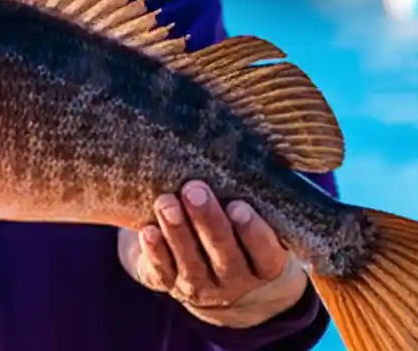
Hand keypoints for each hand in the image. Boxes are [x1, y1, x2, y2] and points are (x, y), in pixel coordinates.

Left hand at [118, 180, 310, 327]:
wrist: (207, 262)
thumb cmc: (236, 216)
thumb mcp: (258, 207)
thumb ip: (264, 183)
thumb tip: (269, 132)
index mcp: (266, 263)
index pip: (266, 252)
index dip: (253, 232)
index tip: (239, 206)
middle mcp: (236, 280)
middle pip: (224, 254)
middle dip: (208, 221)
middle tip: (194, 189)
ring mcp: (201, 286)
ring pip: (190, 263)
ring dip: (177, 231)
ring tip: (166, 201)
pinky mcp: (168, 284)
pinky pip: (161, 273)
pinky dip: (155, 253)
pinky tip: (148, 231)